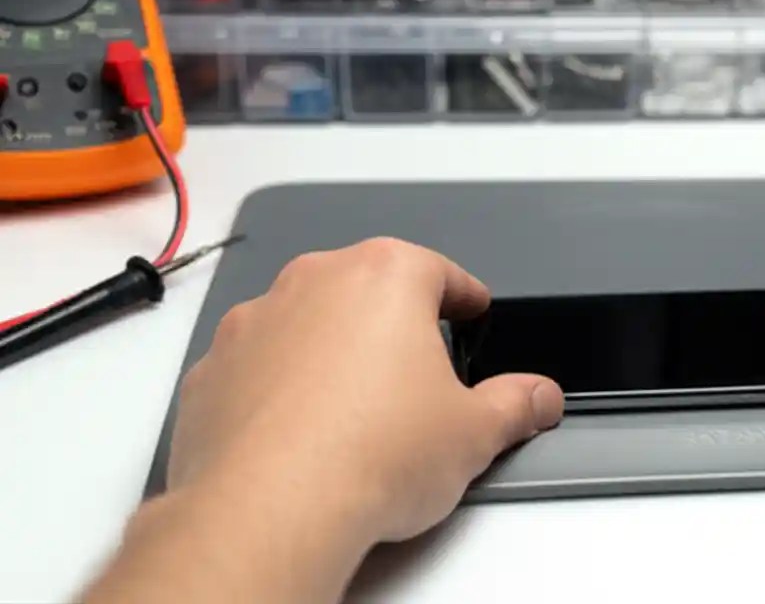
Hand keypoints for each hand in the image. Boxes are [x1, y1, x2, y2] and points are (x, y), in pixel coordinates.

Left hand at [87, 238, 563, 603]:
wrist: (271, 508)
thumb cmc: (370, 455)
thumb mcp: (474, 433)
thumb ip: (515, 405)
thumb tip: (538, 398)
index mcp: (386, 278)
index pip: (440, 271)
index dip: (464, 297)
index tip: (471, 312)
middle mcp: (314, 283)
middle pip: (368, 289)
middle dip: (394, 323)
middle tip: (417, 373)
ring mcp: (255, 323)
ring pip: (306, 322)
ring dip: (331, 350)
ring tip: (357, 410)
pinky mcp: (211, 370)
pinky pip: (257, 366)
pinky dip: (279, 388)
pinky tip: (302, 433)